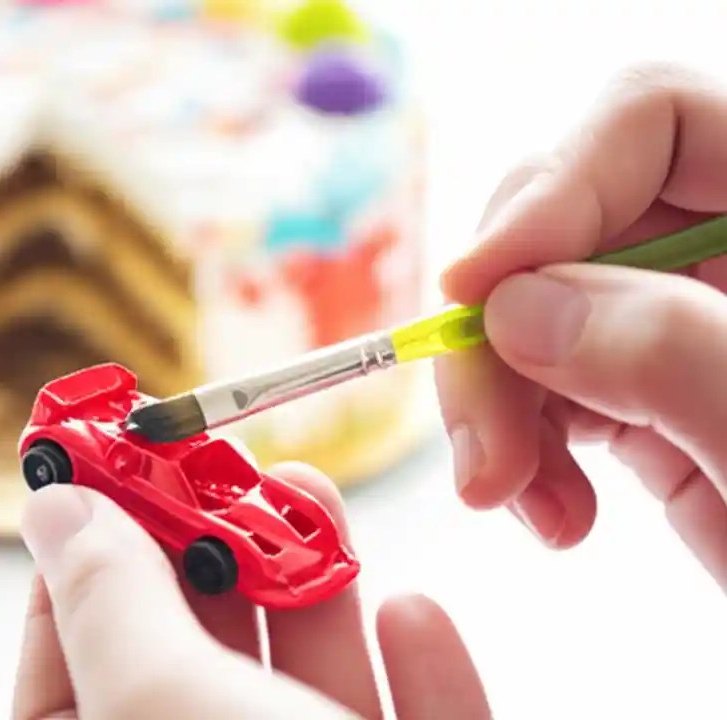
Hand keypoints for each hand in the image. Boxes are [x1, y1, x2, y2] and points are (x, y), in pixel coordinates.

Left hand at [11, 465, 489, 718]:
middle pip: (198, 661)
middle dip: (220, 553)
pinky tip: (415, 612)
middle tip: (231, 466)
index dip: (85, 560)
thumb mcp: (170, 704)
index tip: (108, 464)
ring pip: (311, 690)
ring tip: (317, 497)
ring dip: (321, 590)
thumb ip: (110, 605)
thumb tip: (56, 507)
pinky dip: (421, 675)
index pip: (67, 666)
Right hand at [437, 63, 726, 586]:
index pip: (658, 119)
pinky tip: (552, 511)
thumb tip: (514, 306)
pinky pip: (550, 385)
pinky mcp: (654, 395)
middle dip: (500, 328)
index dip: (554, 185)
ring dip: (501, 404)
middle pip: (569, 223)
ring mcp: (691, 323)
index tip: (473, 287)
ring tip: (517, 497)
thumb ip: (671, 355)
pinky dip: (523, 445)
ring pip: (536, 308)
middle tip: (480, 444)